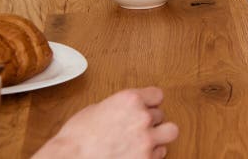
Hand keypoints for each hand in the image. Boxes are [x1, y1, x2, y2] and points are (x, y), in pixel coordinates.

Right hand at [34, 87, 178, 158]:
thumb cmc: (77, 137)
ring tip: (146, 139)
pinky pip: (161, 154)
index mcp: (129, 100)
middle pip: (162, 114)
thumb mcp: (96, 109)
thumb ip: (117, 107)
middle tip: (139, 126)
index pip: (157, 94)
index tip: (147, 106)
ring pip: (170, 132)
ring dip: (159, 135)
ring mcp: (147, 141)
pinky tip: (139, 153)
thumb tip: (123, 111)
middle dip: (151, 120)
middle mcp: (142, 118)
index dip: (150, 101)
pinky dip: (153, 153)